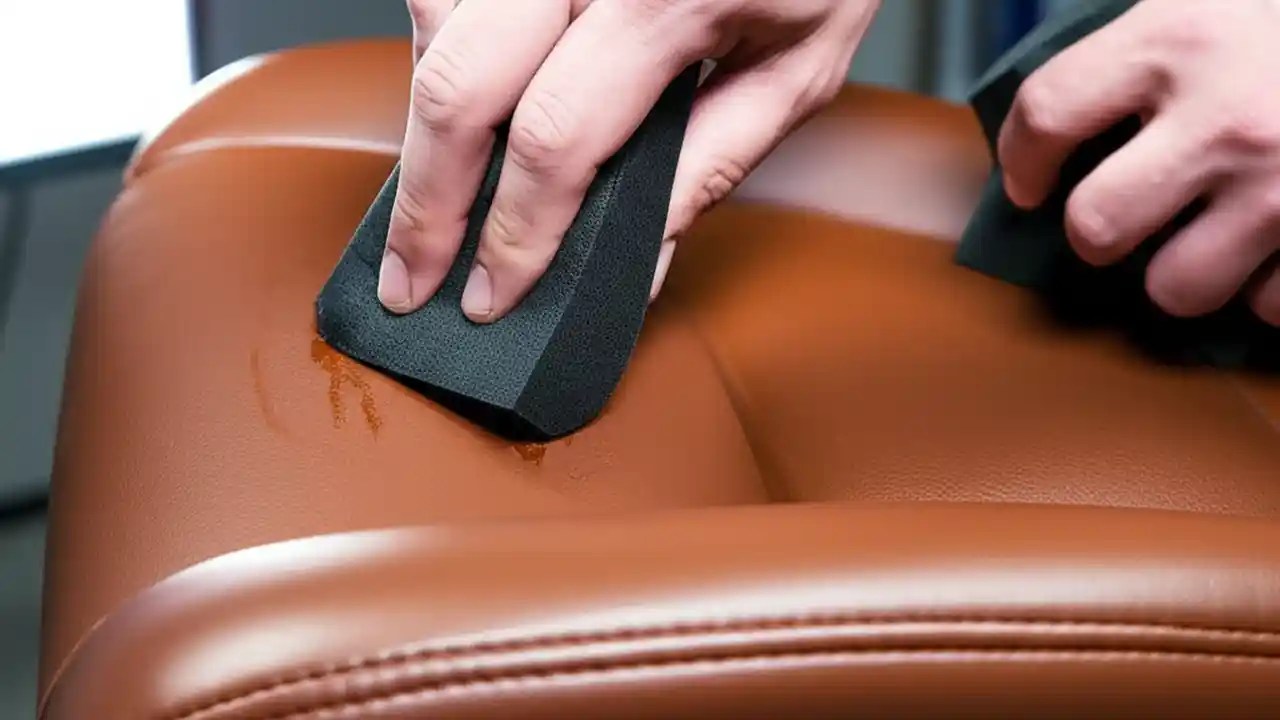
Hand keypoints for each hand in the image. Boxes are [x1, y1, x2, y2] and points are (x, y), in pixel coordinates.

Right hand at [383, 0, 879, 320]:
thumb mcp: (798, 70)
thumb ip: (713, 165)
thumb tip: (637, 265)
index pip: (554, 139)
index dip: (514, 234)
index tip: (492, 296)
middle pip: (457, 87)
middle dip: (426, 200)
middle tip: (412, 279)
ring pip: (436, 30)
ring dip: (425, 129)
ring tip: (429, 207)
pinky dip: (438, 51)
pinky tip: (455, 112)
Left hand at [999, 0, 1279, 325]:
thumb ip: (1146, 45)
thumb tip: (1067, 117)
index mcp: (1178, 36)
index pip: (1049, 111)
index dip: (1022, 156)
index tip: (1029, 179)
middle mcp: (1225, 116)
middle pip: (1096, 225)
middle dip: (1096, 230)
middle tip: (1116, 216)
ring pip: (1174, 286)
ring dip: (1178, 269)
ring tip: (1202, 235)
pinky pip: (1268, 304)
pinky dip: (1266, 285)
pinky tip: (1276, 246)